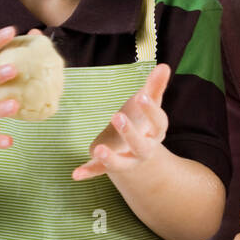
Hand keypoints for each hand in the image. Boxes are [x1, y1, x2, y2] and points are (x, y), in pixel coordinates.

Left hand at [72, 63, 170, 180]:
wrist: (137, 152)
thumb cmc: (142, 120)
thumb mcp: (149, 103)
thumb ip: (155, 86)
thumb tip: (164, 66)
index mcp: (155, 132)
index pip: (159, 123)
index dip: (151, 111)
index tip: (141, 96)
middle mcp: (144, 149)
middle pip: (142, 146)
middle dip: (130, 133)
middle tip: (116, 116)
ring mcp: (127, 160)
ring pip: (122, 164)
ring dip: (110, 159)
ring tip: (98, 149)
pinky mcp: (109, 166)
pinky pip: (99, 171)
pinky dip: (88, 172)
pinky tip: (75, 173)